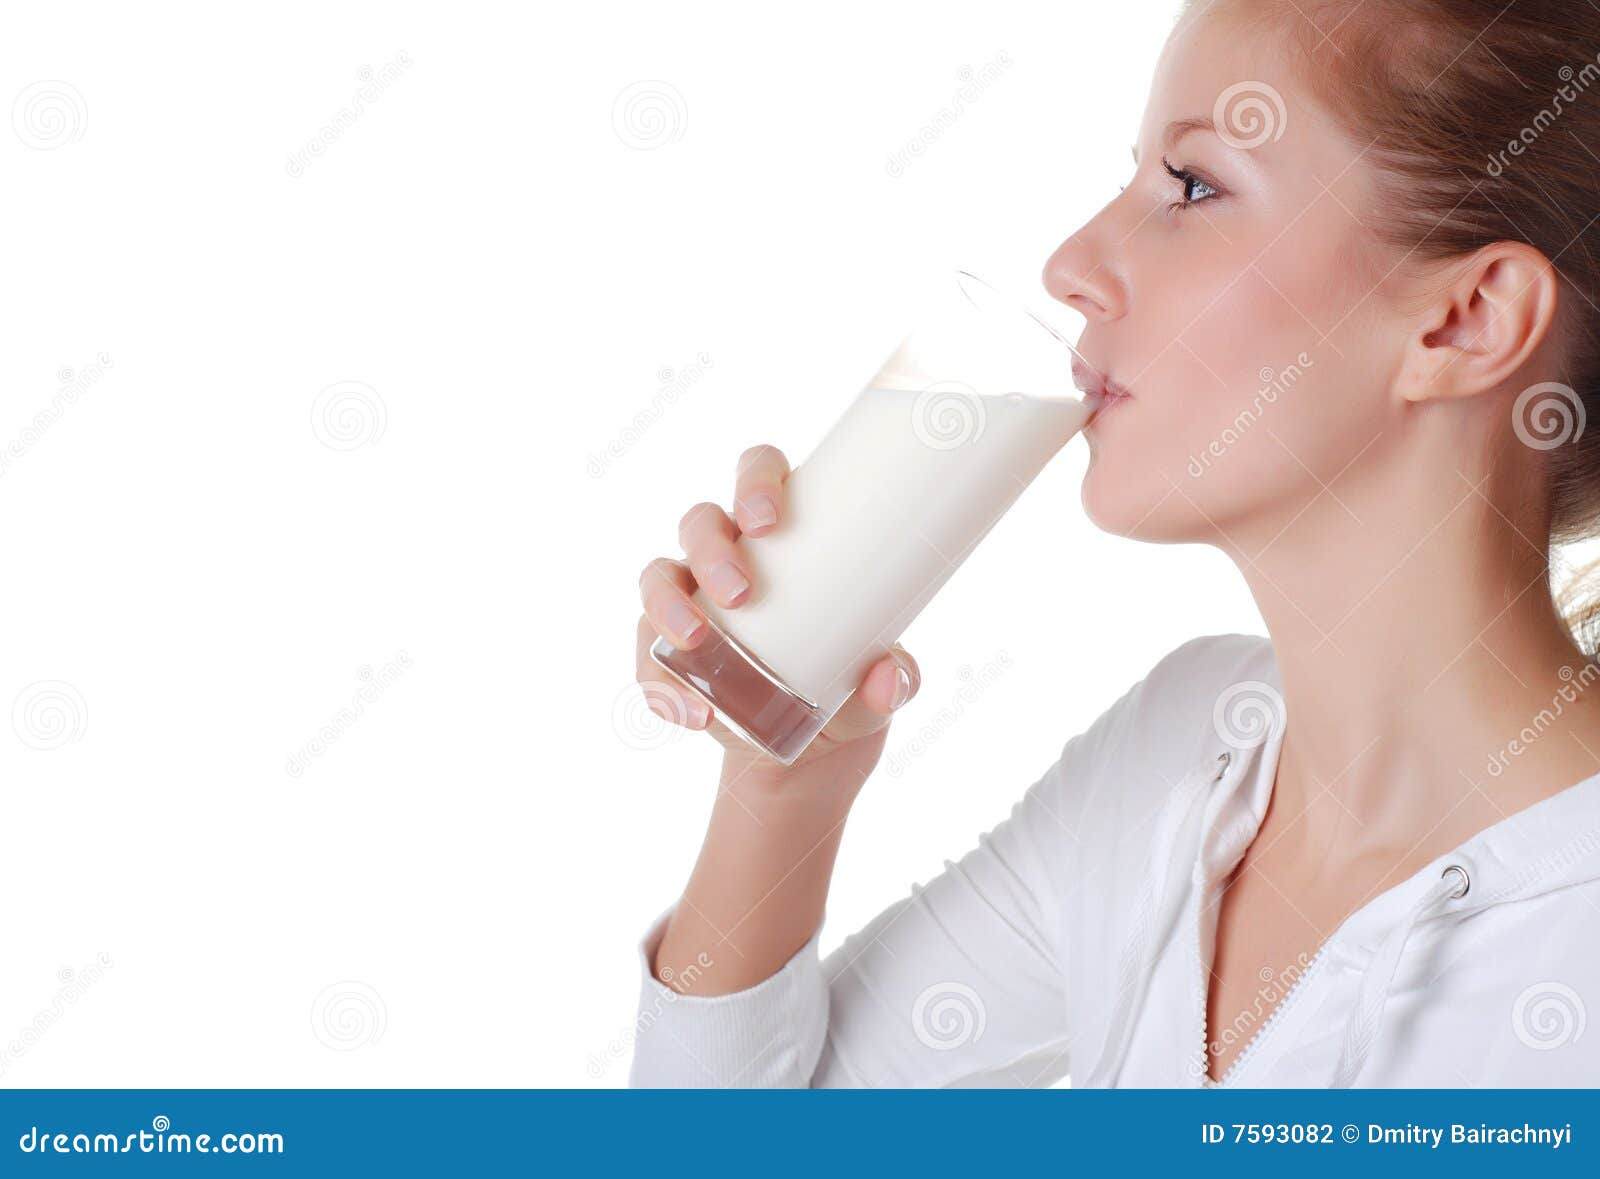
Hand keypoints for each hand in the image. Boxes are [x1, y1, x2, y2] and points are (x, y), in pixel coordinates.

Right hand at [635, 444, 919, 775]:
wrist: (811, 753)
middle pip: (701, 522)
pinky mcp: (668, 650)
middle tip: (741, 592)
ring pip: (659, 575)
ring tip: (696, 641)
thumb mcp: (881, 688)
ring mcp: (692, 599)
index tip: (769, 520)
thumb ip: (896, 681)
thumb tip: (888, 679)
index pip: (760, 473)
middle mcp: (730, 554)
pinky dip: (658, 680)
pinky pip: (647, 651)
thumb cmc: (849, 689)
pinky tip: (690, 710)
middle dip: (712, 549)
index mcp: (785, 534)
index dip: (756, 480)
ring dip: (667, 602)